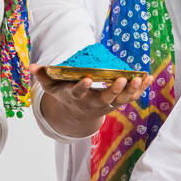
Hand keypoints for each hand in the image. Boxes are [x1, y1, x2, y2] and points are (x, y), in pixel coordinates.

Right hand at [28, 63, 149, 118]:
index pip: (79, 93)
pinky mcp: (118, 101)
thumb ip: (43, 76)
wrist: (78, 114)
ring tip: (140, 78)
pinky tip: (148, 77)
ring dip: (132, 90)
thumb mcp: (52, 88)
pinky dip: (141, 88)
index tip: (86, 79)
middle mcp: (94, 102)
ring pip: (122, 99)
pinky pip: (131, 96)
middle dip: (114, 90)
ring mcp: (108, 103)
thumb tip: (32, 66)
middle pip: (106, 98)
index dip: (82, 87)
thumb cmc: (65, 94)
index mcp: (77, 97)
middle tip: (121, 79)